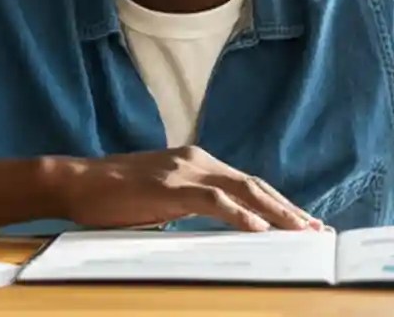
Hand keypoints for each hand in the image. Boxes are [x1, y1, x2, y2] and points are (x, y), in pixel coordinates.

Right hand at [50, 146, 323, 231]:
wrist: (76, 183)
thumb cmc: (113, 197)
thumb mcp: (161, 199)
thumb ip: (189, 205)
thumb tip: (215, 227)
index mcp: (197, 162)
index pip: (249, 183)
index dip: (279, 204)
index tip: (304, 223)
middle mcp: (197, 160)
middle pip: (255, 185)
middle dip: (289, 209)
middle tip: (318, 232)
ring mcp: (184, 171)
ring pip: (243, 190)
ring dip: (276, 214)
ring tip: (301, 233)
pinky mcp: (170, 187)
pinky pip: (214, 202)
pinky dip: (240, 215)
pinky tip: (260, 229)